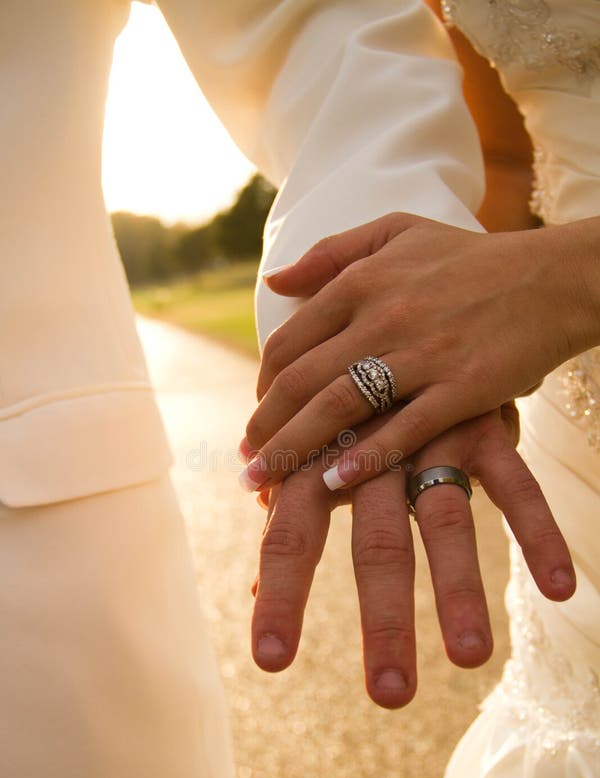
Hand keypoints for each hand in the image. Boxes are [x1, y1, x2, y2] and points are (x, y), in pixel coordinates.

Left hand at [239, 213, 598, 492]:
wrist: (552, 278)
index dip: (262, 389)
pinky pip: (402, 431)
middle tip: (246, 463)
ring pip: (338, 409)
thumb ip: (333, 253)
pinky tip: (332, 484)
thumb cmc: (472, 258)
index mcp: (361, 281)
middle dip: (264, 429)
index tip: (255, 419)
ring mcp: (421, 355)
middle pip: (301, 383)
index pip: (289, 344)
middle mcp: (382, 317)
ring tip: (265, 482)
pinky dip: (363, 459)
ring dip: (293, 452)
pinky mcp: (460, 390)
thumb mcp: (399, 231)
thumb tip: (275, 281)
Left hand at [251, 404, 574, 708]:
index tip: (271, 661)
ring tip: (469, 659)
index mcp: (318, 456)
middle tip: (389, 695)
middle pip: (374, 542)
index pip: (290, 532)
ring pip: (446, 520)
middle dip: (382, 619)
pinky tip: (558, 590)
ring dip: (458, 590)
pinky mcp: (481, 424)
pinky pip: (515, 483)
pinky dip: (536, 531)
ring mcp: (429, 436)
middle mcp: (369, 449)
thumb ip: (288, 515)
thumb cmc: (346, 405)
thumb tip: (249, 594)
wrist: (399, 321)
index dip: (280, 594)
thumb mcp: (313, 449)